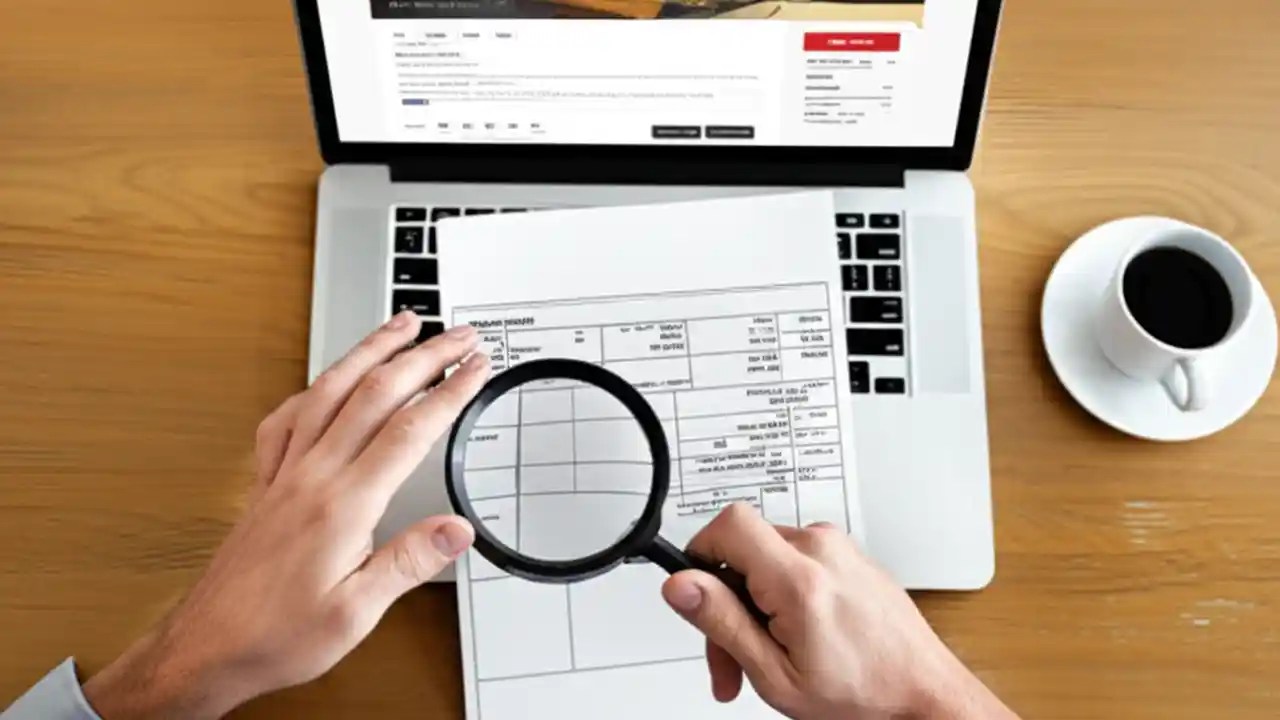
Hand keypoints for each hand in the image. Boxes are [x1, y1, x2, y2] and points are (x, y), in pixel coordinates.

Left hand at [82, 312, 491, 718]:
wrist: (208, 647)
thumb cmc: (276, 635)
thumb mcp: (356, 613)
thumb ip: (408, 562)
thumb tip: (457, 529)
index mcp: (342, 505)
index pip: (408, 430)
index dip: (449, 392)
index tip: (476, 367)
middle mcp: (311, 477)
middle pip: (374, 393)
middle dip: (423, 356)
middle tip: (457, 335)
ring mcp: (285, 473)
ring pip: (330, 390)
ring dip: (370, 350)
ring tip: (400, 326)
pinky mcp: (266, 482)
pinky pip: (288, 418)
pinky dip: (316, 387)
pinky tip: (328, 380)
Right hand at [661, 504, 1017, 719]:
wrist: (922, 693)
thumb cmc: (863, 692)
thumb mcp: (776, 674)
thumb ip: (723, 623)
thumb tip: (680, 585)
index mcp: (800, 579)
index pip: (728, 524)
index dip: (701, 551)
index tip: (698, 589)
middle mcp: (822, 549)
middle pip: (743, 547)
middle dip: (726, 599)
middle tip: (729, 658)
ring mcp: (838, 548)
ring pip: (767, 556)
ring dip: (753, 601)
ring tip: (766, 653)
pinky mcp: (847, 554)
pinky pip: (796, 559)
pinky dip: (782, 593)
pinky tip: (791, 635)